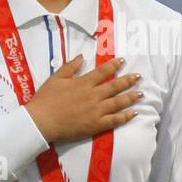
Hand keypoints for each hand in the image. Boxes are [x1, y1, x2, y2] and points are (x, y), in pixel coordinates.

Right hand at [25, 55, 142, 143]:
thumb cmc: (45, 100)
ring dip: (131, 97)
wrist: (41, 121)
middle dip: (128, 80)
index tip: (122, 61)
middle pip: (115, 86)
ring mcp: (96, 110)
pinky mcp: (96, 125)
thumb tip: (81, 56)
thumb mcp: (55, 79)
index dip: (114, 65)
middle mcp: (93, 95)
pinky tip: (134, 113)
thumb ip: (69, 67)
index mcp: (83, 83)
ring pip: (118, 102)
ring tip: (141, 94)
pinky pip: (114, 120)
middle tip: (138, 77)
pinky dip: (125, 116)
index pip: (103, 72)